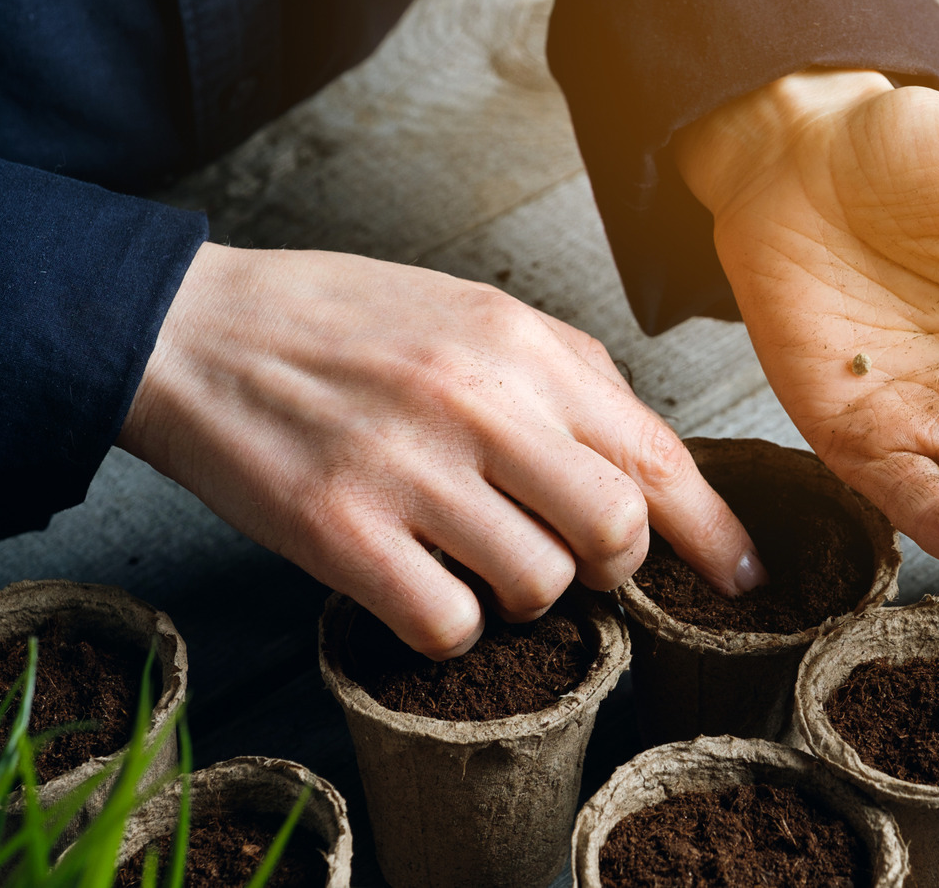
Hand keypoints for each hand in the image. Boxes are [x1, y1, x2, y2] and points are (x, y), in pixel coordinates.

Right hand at [118, 244, 763, 657]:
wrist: (196, 332)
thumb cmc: (343, 326)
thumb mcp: (471, 312)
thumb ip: (569, 381)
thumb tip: (655, 465)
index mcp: (521, 345)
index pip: (656, 454)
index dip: (712, 529)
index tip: (741, 574)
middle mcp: (480, 405)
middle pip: (617, 532)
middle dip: (612, 563)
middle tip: (572, 554)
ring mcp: (412, 472)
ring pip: (539, 586)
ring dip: (523, 591)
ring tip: (473, 551)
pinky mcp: (344, 535)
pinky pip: (450, 625)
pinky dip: (450, 625)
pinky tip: (420, 581)